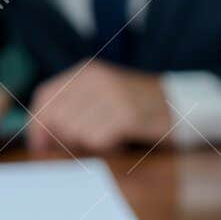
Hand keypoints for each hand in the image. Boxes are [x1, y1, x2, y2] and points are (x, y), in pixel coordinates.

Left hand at [26, 59, 171, 152]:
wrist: (183, 104)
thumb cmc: (138, 106)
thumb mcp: (102, 96)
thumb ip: (72, 108)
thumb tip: (39, 138)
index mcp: (86, 71)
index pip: (45, 96)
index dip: (37, 124)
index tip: (39, 146)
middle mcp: (96, 78)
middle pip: (56, 117)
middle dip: (63, 139)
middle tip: (84, 146)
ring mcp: (112, 95)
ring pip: (75, 131)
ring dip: (88, 145)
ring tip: (109, 139)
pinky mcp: (127, 115)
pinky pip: (97, 140)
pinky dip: (106, 148)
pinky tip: (120, 142)